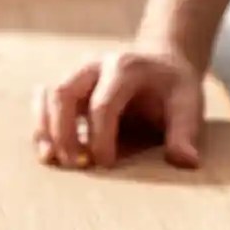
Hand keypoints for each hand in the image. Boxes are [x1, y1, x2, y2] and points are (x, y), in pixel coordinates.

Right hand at [32, 48, 203, 168]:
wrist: (162, 65)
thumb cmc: (174, 89)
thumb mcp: (188, 105)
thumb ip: (185, 133)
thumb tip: (186, 162)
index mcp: (125, 68)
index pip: (102, 104)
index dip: (100, 137)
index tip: (106, 164)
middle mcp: (95, 66)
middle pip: (64, 94)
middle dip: (64, 133)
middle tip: (75, 165)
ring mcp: (78, 75)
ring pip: (49, 97)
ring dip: (46, 130)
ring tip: (52, 160)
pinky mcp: (70, 88)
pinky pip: (44, 102)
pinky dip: (42, 127)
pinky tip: (47, 152)